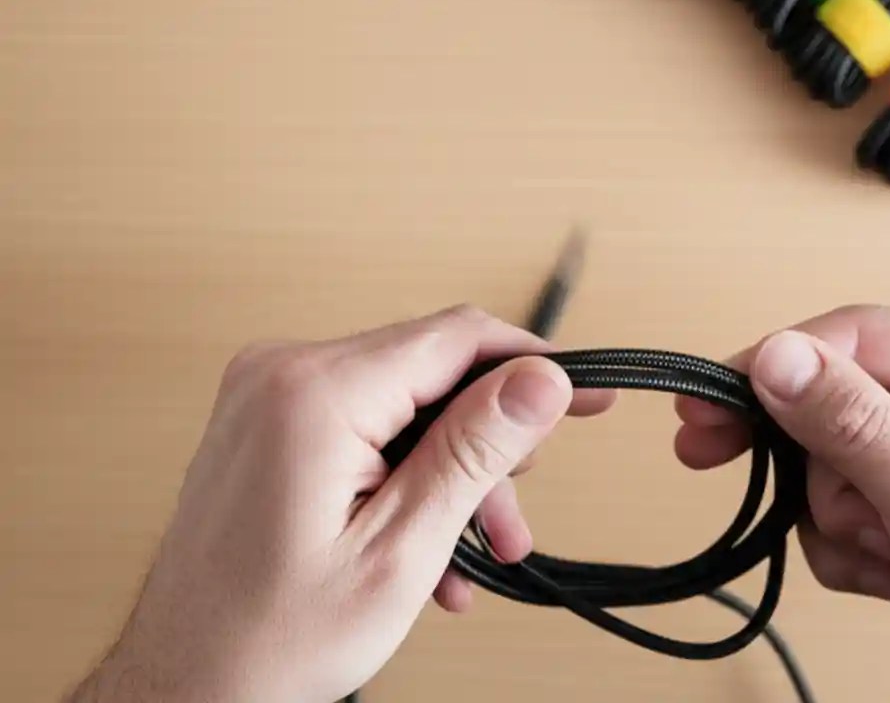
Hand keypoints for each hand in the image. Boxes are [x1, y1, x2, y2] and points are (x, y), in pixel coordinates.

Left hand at [68, 305, 613, 702]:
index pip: (458, 337)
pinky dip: (408, 475)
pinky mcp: (269, 420)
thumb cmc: (269, 639)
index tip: (588, 397)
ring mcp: (270, 394)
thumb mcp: (401, 550)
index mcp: (314, 393)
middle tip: (514, 516)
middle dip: (490, 444)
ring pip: (407, 405)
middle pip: (434, 372)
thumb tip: (542, 380)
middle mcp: (283, 373)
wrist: (184, 685)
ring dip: (453, 471)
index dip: (536, 365)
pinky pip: (368, 424)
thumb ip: (475, 452)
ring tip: (476, 554)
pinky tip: (429, 546)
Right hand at [675, 306, 889, 702]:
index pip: (858, 336)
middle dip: (829, 473)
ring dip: (844, 519)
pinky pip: (844, 495)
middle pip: (837, 397)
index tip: (707, 414)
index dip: (775, 371)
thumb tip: (778, 356)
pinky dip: (852, 543)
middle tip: (839, 521)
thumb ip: (853, 424)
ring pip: (831, 454)